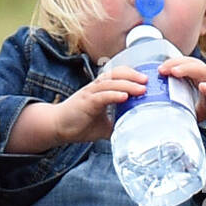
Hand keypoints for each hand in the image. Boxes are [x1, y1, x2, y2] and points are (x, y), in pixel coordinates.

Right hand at [5, 66, 145, 152]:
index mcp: (101, 89)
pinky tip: (125, 97)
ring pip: (111, 83)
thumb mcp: (104, 125)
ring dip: (127, 85)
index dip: (132, 75)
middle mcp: (96, 87)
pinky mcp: (86, 102)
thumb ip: (118, 124)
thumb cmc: (80, 123)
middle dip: (133, 76)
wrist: (58, 127)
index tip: (147, 80)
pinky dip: (114, 95)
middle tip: (147, 81)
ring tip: (141, 89)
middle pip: (116, 74)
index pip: (118, 75)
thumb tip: (135, 131)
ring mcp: (90, 93)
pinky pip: (102, 96)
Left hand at [157, 57, 205, 156]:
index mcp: (200, 76)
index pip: (183, 65)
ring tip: (174, 72)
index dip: (169, 65)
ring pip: (201, 70)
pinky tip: (204, 87)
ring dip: (187, 69)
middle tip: (160, 70)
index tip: (155, 71)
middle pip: (189, 63)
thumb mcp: (203, 106)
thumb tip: (171, 121)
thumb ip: (189, 109)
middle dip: (174, 64)